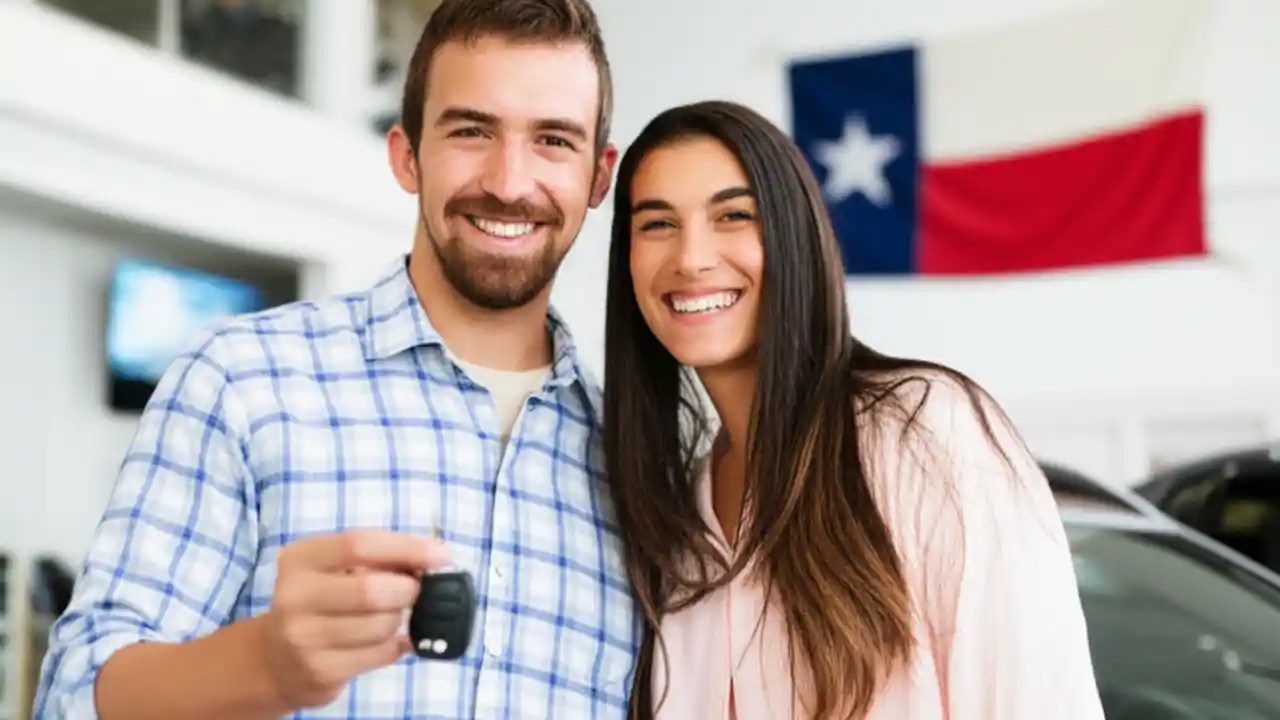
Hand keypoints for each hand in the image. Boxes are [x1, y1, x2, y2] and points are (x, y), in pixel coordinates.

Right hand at [261, 530, 449, 708]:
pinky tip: (387, 640)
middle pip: (372, 589)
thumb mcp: (334, 569)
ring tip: (389, 615)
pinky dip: (397, 645)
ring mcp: (304, 637)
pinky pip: (382, 653)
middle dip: (408, 589)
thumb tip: (434, 558)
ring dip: (400, 619)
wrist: (275, 659)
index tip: (441, 554)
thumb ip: (377, 559)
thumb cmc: (320, 602)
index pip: (360, 545)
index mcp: (299, 559)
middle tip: (416, 590)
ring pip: (382, 624)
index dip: (407, 548)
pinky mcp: (321, 670)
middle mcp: (294, 597)